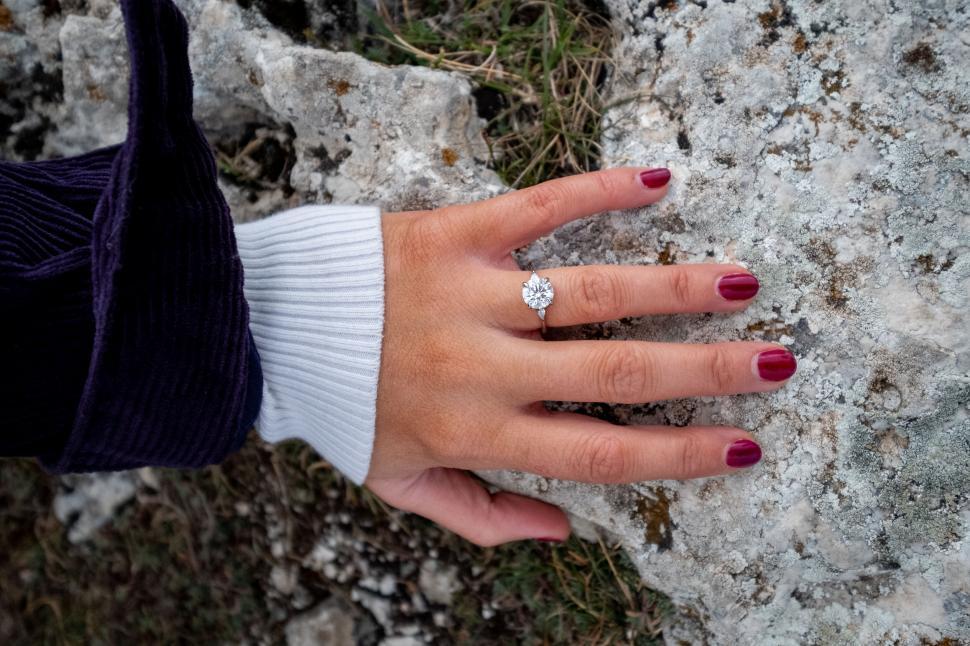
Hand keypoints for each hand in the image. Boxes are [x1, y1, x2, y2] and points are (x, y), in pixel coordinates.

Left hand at [365, 167, 795, 545]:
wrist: (268, 328)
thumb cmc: (342, 408)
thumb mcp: (400, 483)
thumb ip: (479, 517)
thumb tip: (564, 532)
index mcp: (476, 433)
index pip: (598, 454)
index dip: (676, 457)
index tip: (741, 448)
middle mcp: (482, 366)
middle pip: (614, 374)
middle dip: (705, 371)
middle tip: (777, 362)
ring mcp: (469, 293)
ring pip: (590, 291)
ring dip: (673, 287)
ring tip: (742, 283)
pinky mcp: (451, 232)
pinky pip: (536, 206)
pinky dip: (598, 191)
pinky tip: (656, 183)